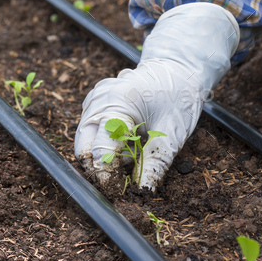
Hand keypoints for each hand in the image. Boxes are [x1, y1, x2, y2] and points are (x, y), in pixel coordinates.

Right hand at [75, 3, 238, 189]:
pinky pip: (92, 128)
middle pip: (83, 145)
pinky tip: (128, 136)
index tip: (115, 188)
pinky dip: (107, 140)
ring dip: (104, 153)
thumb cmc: (178, 98)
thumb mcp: (172, 135)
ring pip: (86, 139)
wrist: (178, 69)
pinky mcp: (94, 101)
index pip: (99, 148)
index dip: (105, 172)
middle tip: (117, 178)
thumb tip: (142, 191)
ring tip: (132, 152)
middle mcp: (98, 100)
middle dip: (97, 165)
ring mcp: (93, 99)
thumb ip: (155, 164)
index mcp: (116, 104)